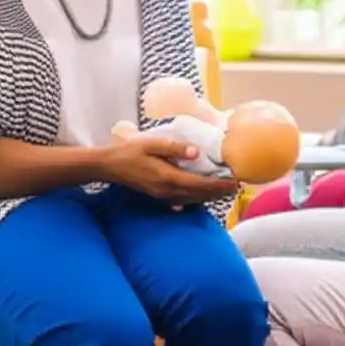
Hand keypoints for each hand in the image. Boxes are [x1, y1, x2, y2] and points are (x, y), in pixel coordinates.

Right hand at [99, 136, 237, 205]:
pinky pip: (181, 201)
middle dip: (218, 192)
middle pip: (199, 194)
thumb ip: (176, 148)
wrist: (108, 166)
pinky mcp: (158, 196)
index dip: (219, 185)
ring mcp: (162, 195)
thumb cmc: (130, 151)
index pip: (200, 184)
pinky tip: (202, 197)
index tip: (235, 182)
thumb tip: (197, 152)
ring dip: (209, 196)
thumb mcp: (153, 144)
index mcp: (168, 177)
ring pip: (191, 199)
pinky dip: (195, 199)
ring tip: (225, 191)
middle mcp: (167, 190)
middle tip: (236, 187)